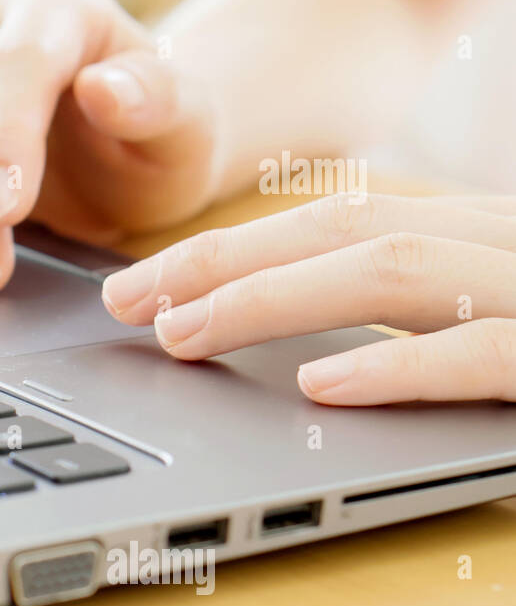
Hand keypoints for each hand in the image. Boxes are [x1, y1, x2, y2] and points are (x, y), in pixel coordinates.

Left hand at [101, 193, 515, 404]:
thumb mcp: (496, 316)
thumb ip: (416, 314)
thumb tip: (291, 355)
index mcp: (477, 235)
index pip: (335, 222)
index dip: (228, 250)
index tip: (140, 285)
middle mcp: (502, 246)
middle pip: (346, 227)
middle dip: (221, 261)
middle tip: (126, 300)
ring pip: (396, 270)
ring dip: (274, 299)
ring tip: (185, 333)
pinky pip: (482, 351)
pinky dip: (396, 364)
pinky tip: (319, 382)